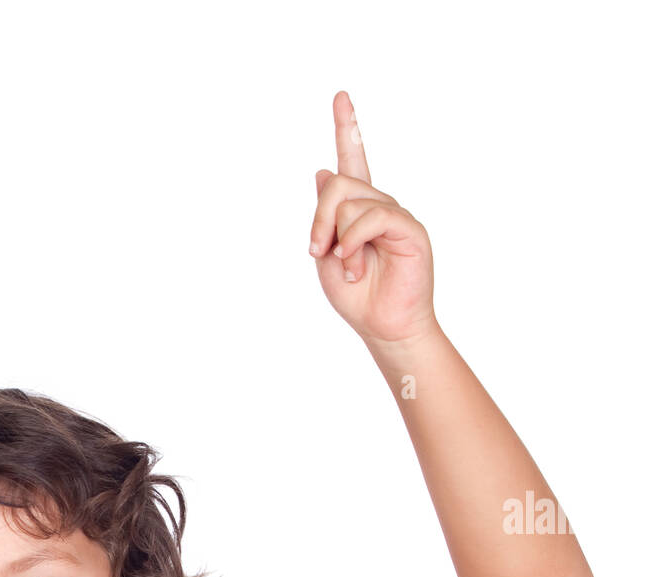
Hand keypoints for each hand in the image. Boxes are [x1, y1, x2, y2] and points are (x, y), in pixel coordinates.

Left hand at [308, 91, 437, 347]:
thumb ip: (325, 217)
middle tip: (319, 251)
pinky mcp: (409, 229)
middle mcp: (379, 206)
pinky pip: (373, 217)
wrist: (383, 327)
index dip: (348, 129)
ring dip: (338, 239)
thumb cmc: (358, 297)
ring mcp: (395, 215)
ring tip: (348, 269)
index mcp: (359, 210)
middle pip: (339, 183)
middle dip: (319, 218)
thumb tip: (322, 172)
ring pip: (351, 201)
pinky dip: (354, 240)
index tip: (341, 97)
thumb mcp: (327, 255)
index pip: (353, 161)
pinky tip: (354, 263)